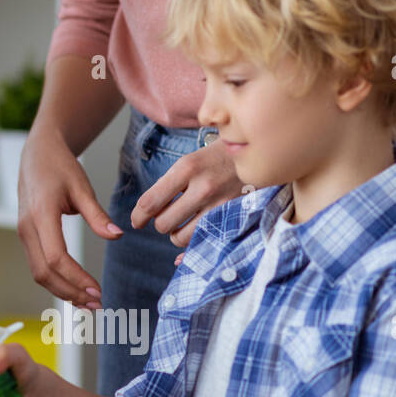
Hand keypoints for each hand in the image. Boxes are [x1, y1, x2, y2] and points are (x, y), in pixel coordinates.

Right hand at [17, 127, 121, 307]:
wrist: (36, 154)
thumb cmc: (59, 167)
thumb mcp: (81, 186)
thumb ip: (97, 214)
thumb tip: (116, 236)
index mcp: (41, 214)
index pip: (55, 257)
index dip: (76, 279)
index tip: (98, 291)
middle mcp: (27, 228)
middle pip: (44, 272)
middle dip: (70, 292)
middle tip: (98, 303)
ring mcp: (24, 234)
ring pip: (38, 273)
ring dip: (62, 291)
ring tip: (89, 303)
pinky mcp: (28, 236)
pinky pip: (38, 265)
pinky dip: (56, 282)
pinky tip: (75, 290)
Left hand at [130, 141, 244, 250]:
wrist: (259, 154)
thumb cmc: (216, 158)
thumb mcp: (189, 161)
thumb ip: (168, 184)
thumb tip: (145, 212)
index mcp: (187, 168)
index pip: (150, 202)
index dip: (138, 216)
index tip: (136, 221)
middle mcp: (203, 188)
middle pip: (163, 223)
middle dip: (159, 223)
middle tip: (165, 216)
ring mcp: (220, 205)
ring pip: (181, 237)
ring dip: (176, 233)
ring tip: (181, 222)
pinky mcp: (233, 217)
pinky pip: (204, 242)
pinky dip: (193, 242)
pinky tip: (190, 235)